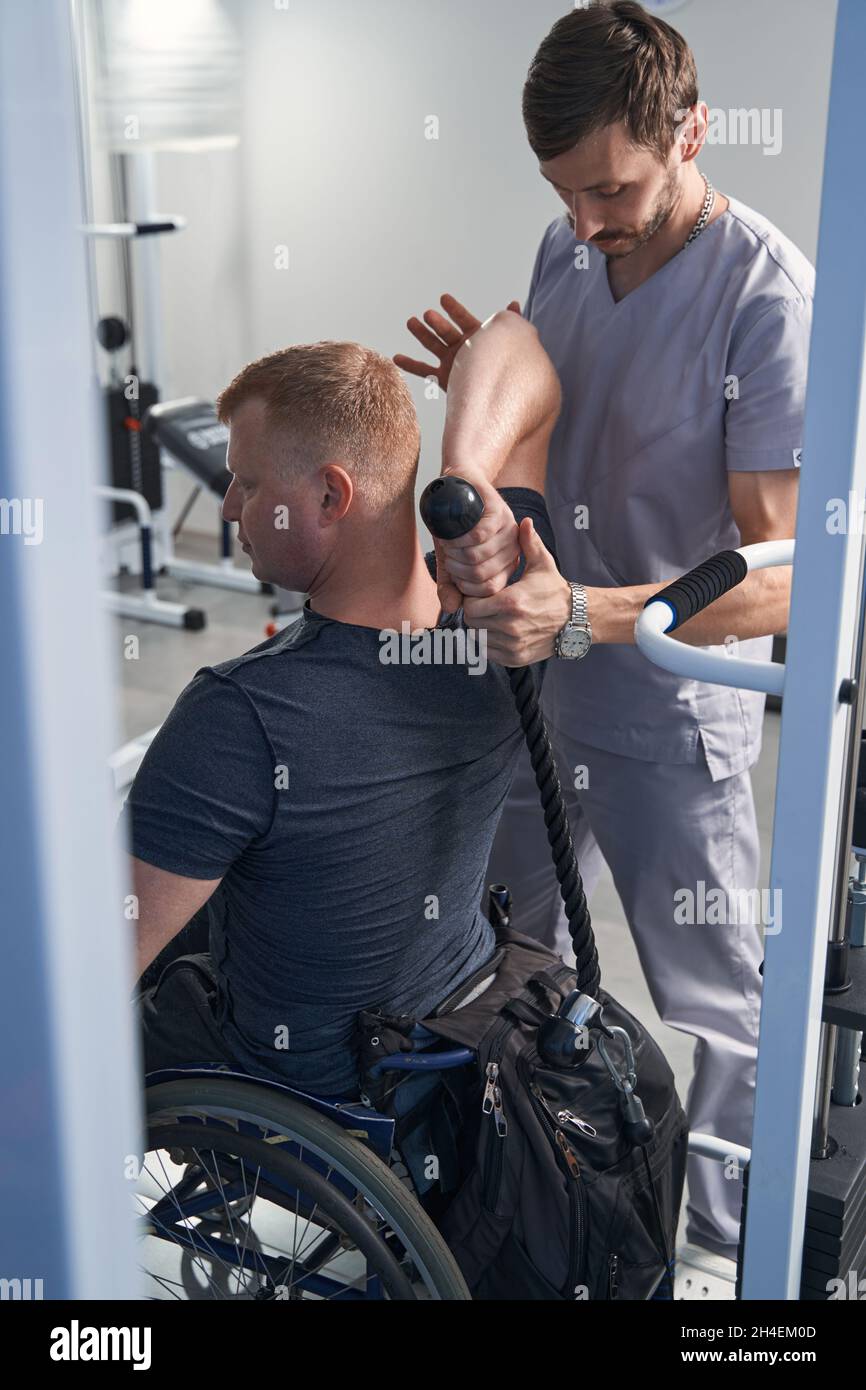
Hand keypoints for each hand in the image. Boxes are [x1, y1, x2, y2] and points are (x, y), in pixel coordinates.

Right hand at [394, 293, 520, 391]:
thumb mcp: (513, 345)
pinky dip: (410, 365)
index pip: (464, 319)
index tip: (444, 299)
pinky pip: (423, 370)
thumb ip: (512, 325)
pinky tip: (396, 358)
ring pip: (432, 345)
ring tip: (410, 322)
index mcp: (478, 337)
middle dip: (437, 323)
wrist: (502, 400)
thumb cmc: (510, 370)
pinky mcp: (443, 378)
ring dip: (421, 334)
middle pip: (446, 331)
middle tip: (428, 315)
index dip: (454, 310)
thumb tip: (514, 304)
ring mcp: (451, 362)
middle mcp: (462, 347)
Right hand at [431, 472, 520, 613]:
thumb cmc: (456, 527)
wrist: (458, 489)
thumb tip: (451, 609)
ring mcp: (508, 531)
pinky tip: (451, 534)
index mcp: (505, 566)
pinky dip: (459, 538)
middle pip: (480, 574)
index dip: (463, 585)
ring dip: (455, 553)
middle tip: (447, 554)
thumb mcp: (451, 561)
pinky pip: (479, 535)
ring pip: (478, 556)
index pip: (488, 590)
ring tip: (448, 542)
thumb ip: (451, 586)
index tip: (451, 571)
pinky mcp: (500, 512)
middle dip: (456, 568)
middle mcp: (511, 551)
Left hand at [462, 517, 572, 665]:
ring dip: (482, 629)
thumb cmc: (555, 590)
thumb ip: (529, 542)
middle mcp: (510, 627)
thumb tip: (524, 521)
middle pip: (472, 623)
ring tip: (493, 618)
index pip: (470, 607)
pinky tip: (500, 631)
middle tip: (485, 606)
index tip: (480, 595)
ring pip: (479, 639)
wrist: (577, 620)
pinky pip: (489, 653)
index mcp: (510, 602)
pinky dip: (490, 644)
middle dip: (475, 614)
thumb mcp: (543, 564)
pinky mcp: (516, 658)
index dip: (472, 600)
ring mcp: (513, 645)